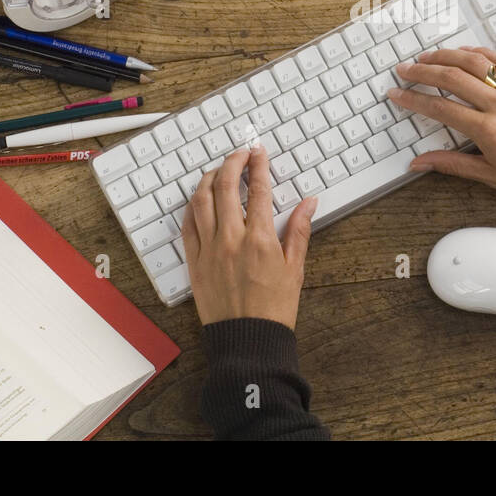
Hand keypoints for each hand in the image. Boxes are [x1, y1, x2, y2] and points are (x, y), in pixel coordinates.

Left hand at [181, 146, 317, 329]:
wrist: (248, 342)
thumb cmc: (274, 309)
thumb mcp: (295, 269)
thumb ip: (299, 231)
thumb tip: (308, 203)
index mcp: (259, 239)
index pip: (257, 189)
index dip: (258, 165)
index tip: (259, 153)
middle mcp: (230, 239)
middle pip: (224, 186)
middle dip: (232, 163)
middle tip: (240, 154)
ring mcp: (209, 250)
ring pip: (201, 200)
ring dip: (208, 178)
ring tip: (218, 170)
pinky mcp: (195, 262)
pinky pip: (187, 225)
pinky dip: (193, 206)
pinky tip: (199, 199)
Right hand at [387, 46, 495, 200]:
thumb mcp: (492, 176)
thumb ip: (453, 165)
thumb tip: (421, 164)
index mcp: (488, 131)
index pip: (440, 108)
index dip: (414, 99)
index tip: (398, 95)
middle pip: (452, 78)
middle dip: (422, 71)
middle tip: (405, 70)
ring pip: (475, 63)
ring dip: (448, 55)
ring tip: (429, 55)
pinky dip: (482, 53)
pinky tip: (468, 51)